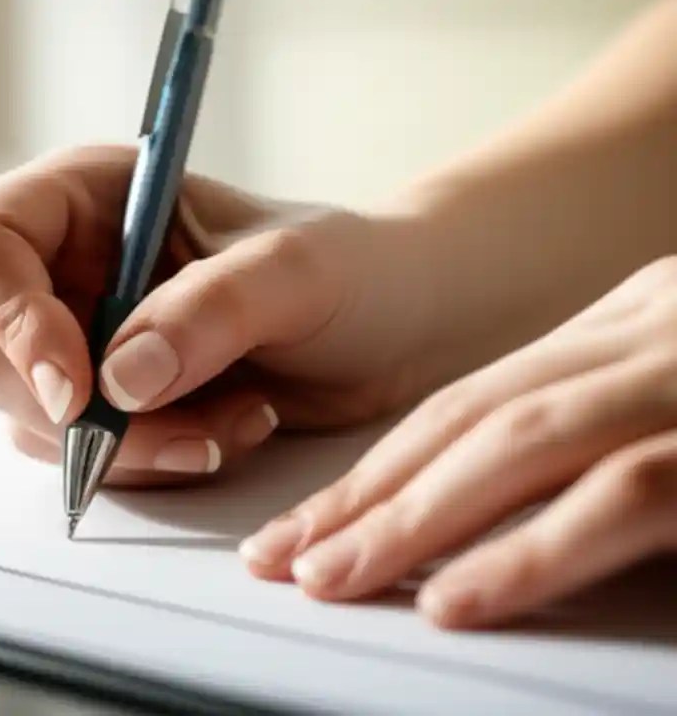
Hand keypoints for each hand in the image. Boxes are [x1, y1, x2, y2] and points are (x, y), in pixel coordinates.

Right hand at [0, 145, 433, 483]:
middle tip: (177, 428)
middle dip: (79, 412)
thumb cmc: (351, 270)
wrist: (394, 331)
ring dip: (134, 446)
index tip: (76, 385)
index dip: (6, 317)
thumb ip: (208, 311)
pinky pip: (86, 458)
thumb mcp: (296, 273)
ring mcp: (79, 341)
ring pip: (35, 421)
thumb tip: (119, 379)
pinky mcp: (107, 404)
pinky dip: (156, 463)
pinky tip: (229, 431)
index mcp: (85, 199)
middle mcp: (65, 268)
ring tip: (235, 418)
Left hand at [241, 257, 676, 628]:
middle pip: (470, 415)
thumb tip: (495, 502)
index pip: (469, 399)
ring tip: (329, 578)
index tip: (306, 526)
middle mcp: (646, 336)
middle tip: (284, 556)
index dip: (378, 470)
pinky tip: (453, 599)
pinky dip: (528, 552)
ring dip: (412, 520)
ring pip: (517, 444)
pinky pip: (620, 495)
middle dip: (366, 495)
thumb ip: (598, 432)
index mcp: (626, 324)